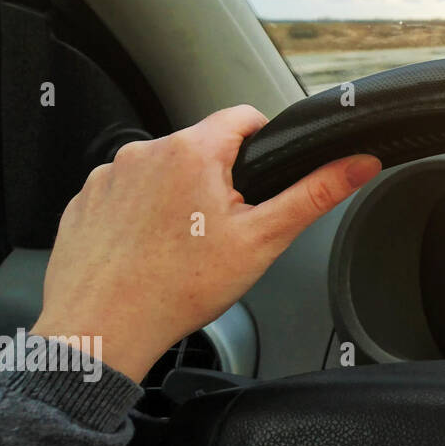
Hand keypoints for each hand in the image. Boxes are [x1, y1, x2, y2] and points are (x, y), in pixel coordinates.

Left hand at [30, 105, 381, 382]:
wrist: (103, 328)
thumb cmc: (177, 288)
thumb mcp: (263, 239)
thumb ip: (315, 194)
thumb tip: (358, 164)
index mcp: (193, 151)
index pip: (243, 117)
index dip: (264, 144)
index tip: (262, 179)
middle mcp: (146, 152)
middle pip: (203, 147)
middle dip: (220, 179)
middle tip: (225, 229)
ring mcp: (110, 175)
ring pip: (165, 170)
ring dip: (179, 195)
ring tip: (184, 245)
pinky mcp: (86, 200)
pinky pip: (127, 193)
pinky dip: (142, 214)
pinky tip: (151, 249)